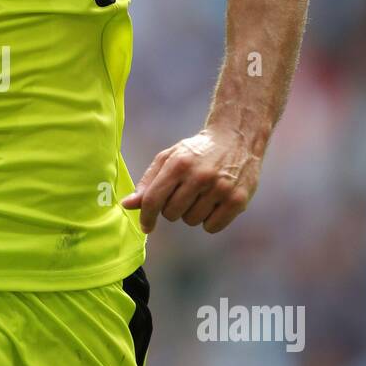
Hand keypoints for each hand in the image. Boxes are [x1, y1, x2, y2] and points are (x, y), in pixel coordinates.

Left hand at [120, 127, 260, 234]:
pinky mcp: (238, 200)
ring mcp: (221, 188)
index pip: (154, 200)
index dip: (146, 216)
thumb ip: (148, 183)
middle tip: (184, 193)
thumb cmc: (197, 151)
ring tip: (202, 194)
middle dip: (173, 209)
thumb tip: (127, 205)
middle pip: (171, 214)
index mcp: (179, 164)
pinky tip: (214, 203)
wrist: (237, 138)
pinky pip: (211, 227)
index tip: (146, 226)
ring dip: (192, 213)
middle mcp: (200, 176)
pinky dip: (210, 221)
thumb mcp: (170, 158)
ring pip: (191, 221)